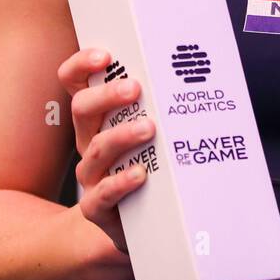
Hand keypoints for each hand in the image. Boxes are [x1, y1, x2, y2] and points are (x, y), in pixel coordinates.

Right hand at [57, 48, 155, 255]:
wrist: (142, 223)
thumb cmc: (154, 166)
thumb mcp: (155, 130)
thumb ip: (166, 104)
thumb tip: (204, 71)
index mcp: (98, 118)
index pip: (76, 82)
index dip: (81, 65)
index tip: (105, 56)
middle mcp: (89, 141)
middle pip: (82, 108)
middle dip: (107, 94)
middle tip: (135, 88)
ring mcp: (92, 174)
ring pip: (96, 149)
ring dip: (121, 135)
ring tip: (149, 128)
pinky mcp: (98, 208)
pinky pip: (101, 195)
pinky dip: (120, 182)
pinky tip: (140, 174)